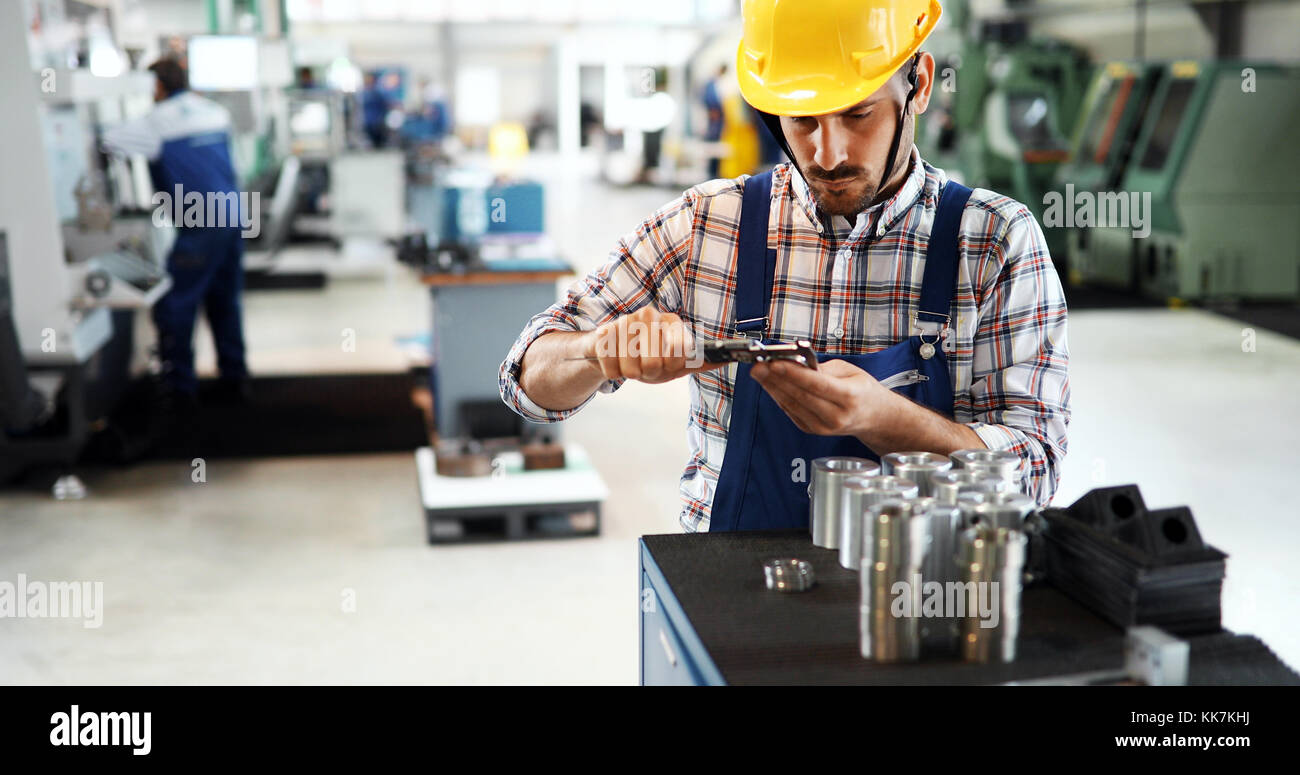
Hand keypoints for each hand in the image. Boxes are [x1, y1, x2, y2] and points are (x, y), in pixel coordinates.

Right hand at [586, 308, 724, 383]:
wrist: (612, 352)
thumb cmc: (647, 357)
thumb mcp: (676, 362)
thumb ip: (701, 361)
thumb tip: (729, 359)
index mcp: (671, 321)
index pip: (679, 351)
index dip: (671, 366)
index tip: (666, 364)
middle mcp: (649, 316)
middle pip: (653, 364)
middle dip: (648, 373)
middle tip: (645, 366)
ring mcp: (625, 321)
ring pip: (631, 369)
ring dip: (630, 374)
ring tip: (630, 363)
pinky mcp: (603, 333)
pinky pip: (611, 369)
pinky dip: (613, 373)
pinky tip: (614, 361)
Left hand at [750, 358, 891, 436]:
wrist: (873, 417)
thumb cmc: (861, 390)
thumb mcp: (848, 370)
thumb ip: (821, 368)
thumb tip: (794, 362)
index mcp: (849, 397)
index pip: (816, 384)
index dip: (793, 374)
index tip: (775, 363)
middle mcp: (836, 416)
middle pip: (800, 396)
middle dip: (776, 379)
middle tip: (759, 365)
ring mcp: (823, 427)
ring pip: (791, 404)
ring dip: (772, 387)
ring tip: (759, 372)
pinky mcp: (811, 430)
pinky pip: (791, 411)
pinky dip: (778, 396)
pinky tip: (770, 384)